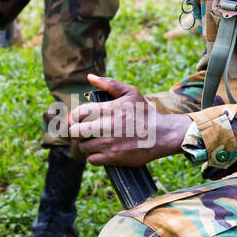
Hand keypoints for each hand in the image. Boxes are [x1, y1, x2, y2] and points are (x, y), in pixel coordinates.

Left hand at [69, 74, 190, 166]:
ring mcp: (108, 143)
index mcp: (106, 109)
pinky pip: (92, 159)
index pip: (77, 114)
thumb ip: (109, 84)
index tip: (81, 120)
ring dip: (86, 145)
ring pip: (82, 147)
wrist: (162, 134)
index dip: (76, 117)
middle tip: (84, 132)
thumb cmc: (145, 113)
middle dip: (77, 132)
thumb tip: (90, 77)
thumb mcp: (130, 92)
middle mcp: (104, 126)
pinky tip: (102, 151)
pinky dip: (94, 156)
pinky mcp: (113, 157)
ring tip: (95, 141)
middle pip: (75, 132)